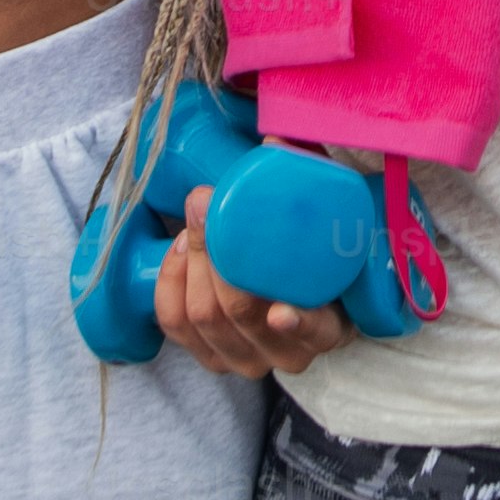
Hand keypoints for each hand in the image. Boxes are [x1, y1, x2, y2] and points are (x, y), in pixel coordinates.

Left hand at [153, 189, 352, 380]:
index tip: (279, 311)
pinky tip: (181, 247)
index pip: (316, 330)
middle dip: (214, 256)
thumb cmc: (311, 259)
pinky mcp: (209, 355)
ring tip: (196, 219)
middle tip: (206, 204)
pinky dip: (171, 279)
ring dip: (191, 261)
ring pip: (204, 317)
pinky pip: (175, 322)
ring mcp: (245, 359)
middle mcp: (287, 353)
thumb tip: (274, 140)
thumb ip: (309, 184)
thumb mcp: (325, 231)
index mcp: (328, 328)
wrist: (290, 290)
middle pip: (241, 313)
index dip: (298, 322)